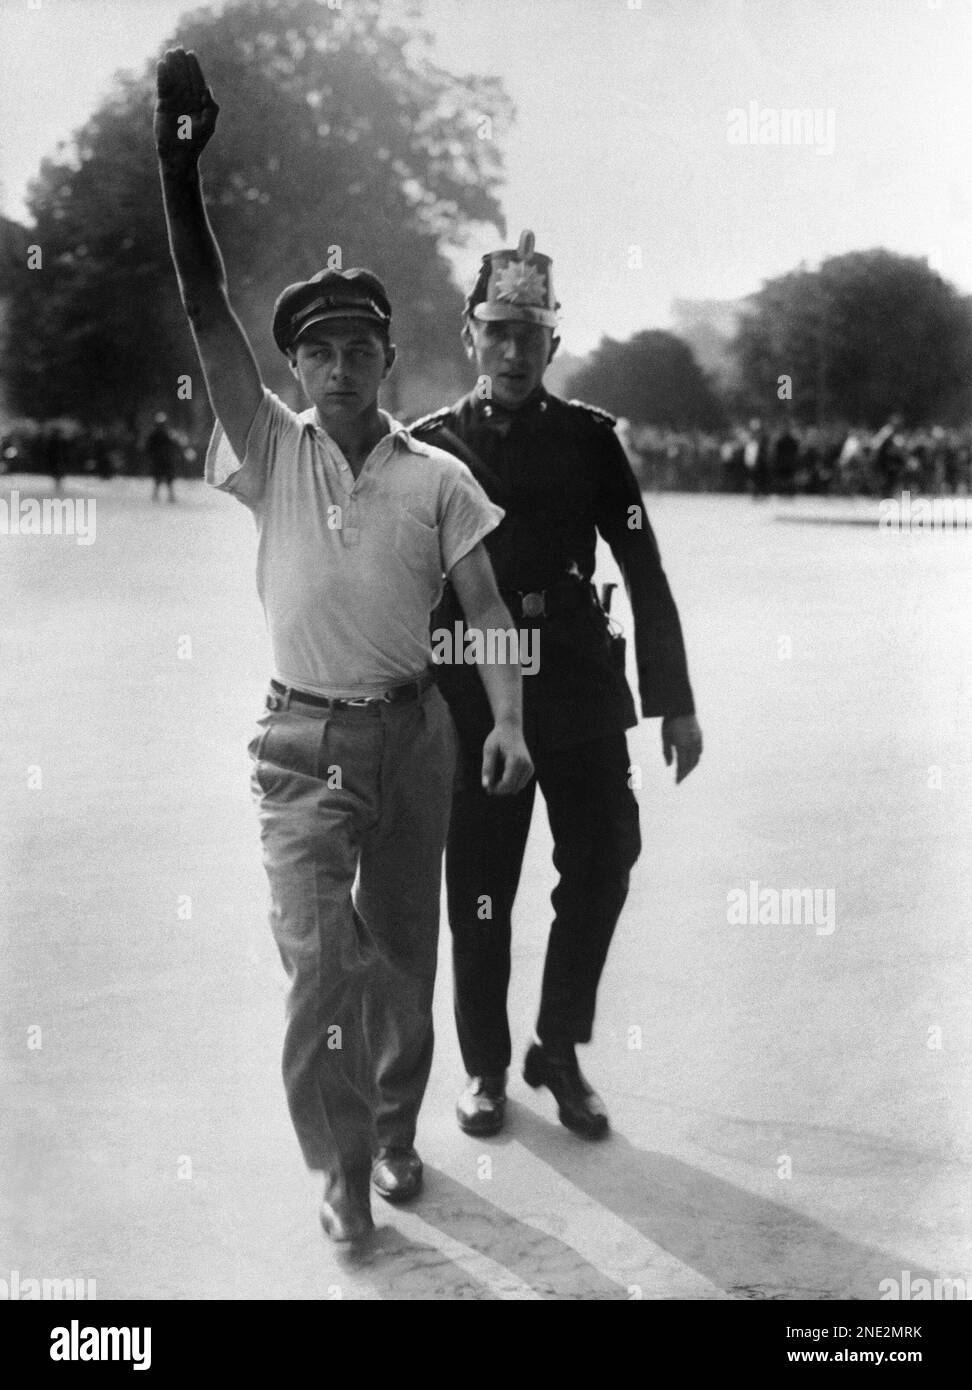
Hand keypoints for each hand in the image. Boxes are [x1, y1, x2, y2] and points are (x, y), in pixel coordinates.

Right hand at [155, 48, 218, 170]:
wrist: (178, 155)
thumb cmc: (196, 142)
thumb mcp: (208, 125)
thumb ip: (211, 107)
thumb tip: (207, 88)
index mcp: (199, 103)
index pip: (196, 81)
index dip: (194, 68)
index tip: (190, 54)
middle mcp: (187, 99)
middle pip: (184, 77)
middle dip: (181, 64)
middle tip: (178, 49)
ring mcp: (175, 101)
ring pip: (173, 80)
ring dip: (171, 67)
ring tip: (169, 53)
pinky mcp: (163, 104)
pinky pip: (163, 87)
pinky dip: (162, 76)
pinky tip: (161, 65)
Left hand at [481, 723, 533, 795]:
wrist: (511, 728)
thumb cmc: (497, 738)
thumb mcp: (489, 750)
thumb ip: (487, 768)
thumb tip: (485, 785)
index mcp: (516, 760)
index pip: (507, 783)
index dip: (496, 789)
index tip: (487, 788)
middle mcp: (526, 764)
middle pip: (512, 787)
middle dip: (500, 790)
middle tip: (488, 785)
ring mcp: (530, 767)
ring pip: (517, 787)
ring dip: (506, 788)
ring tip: (494, 780)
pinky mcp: (530, 769)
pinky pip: (520, 783)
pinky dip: (511, 784)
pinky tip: (502, 777)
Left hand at [662, 714, 701, 783]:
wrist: (680, 707)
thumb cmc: (670, 723)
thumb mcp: (665, 738)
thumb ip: (667, 752)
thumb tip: (669, 765)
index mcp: (683, 745)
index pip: (682, 765)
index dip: (680, 775)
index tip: (677, 782)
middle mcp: (692, 744)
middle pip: (690, 764)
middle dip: (685, 773)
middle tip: (680, 779)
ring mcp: (697, 740)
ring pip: (696, 758)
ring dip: (691, 767)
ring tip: (685, 772)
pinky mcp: (700, 736)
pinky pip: (699, 751)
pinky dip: (696, 758)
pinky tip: (692, 760)